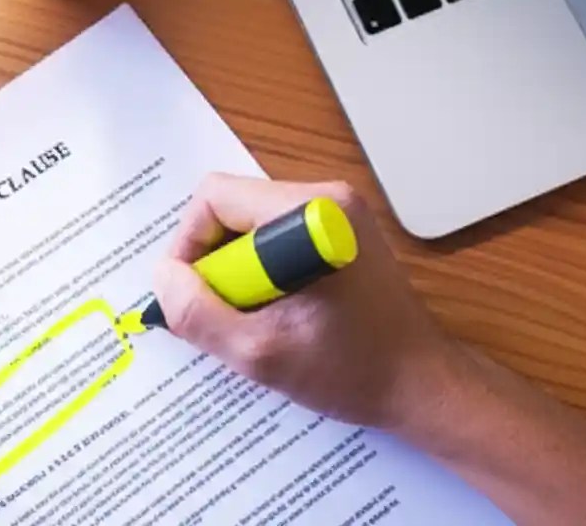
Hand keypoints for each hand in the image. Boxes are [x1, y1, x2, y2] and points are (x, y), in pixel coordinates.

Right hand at [152, 174, 468, 430]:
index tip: (189, 296)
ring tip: (255, 320)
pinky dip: (259, 275)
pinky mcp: (338, 233)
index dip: (188, 247)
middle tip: (226, 316)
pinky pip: (272, 239)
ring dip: (237, 274)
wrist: (422, 386)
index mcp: (312, 213)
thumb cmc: (356, 370)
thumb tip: (163, 280)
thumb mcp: (259, 353)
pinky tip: (274, 315)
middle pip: (230, 209)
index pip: (215, 198)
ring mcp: (335, 214)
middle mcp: (326, 198)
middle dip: (214, 265)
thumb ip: (199, 314)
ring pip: (247, 227)